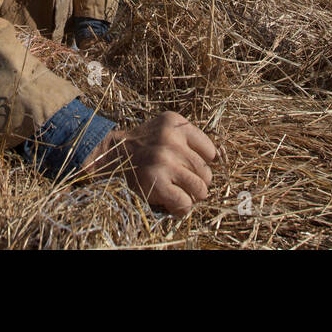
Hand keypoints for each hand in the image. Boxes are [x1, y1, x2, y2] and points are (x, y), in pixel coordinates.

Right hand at [80, 111, 216, 215]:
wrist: (113, 154)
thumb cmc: (145, 145)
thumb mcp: (166, 129)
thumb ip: (190, 139)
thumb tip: (218, 161)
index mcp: (176, 124)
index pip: (211, 152)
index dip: (203, 164)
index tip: (189, 166)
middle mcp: (171, 140)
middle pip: (207, 173)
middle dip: (197, 182)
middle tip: (181, 182)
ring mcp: (164, 161)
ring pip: (200, 189)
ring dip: (191, 195)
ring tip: (177, 191)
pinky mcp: (156, 181)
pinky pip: (185, 202)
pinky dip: (181, 207)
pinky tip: (170, 200)